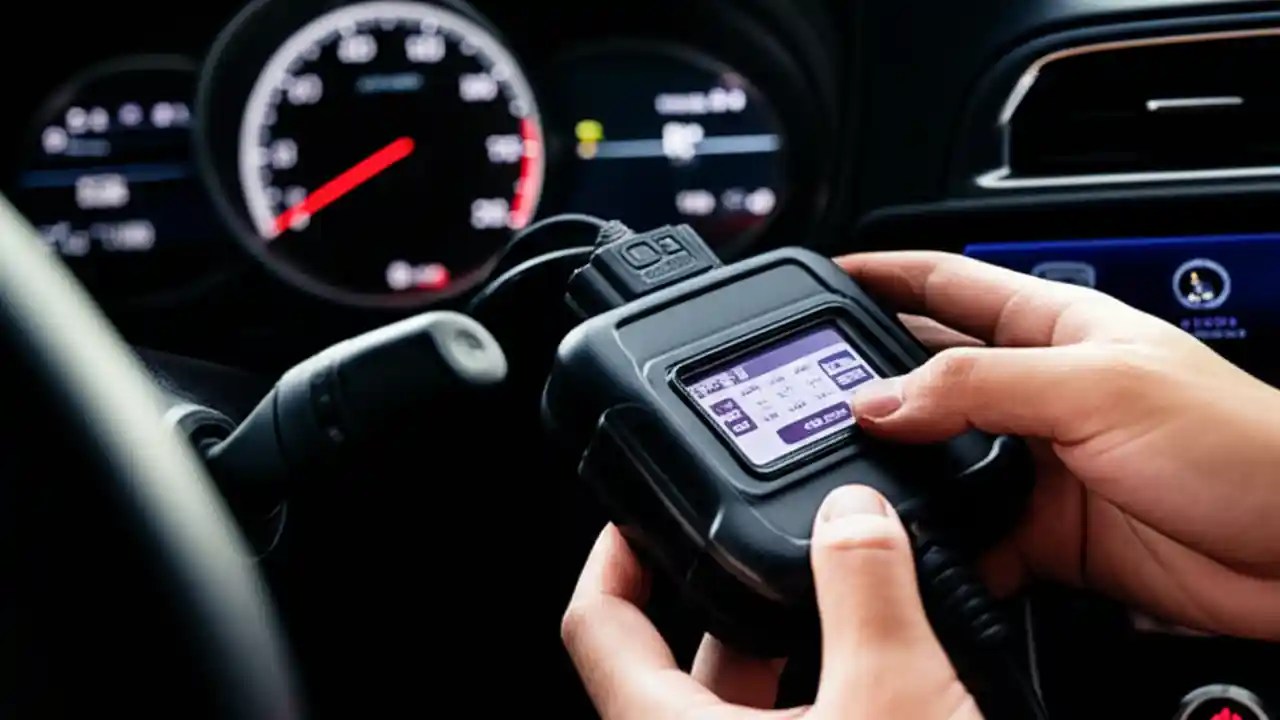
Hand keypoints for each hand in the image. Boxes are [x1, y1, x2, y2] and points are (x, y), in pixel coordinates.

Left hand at [561, 486, 978, 719]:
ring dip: (792, 638)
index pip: (596, 626)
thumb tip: (854, 511)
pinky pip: (804, 717)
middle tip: (770, 535)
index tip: (637, 511)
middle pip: (684, 654)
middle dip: (730, 589)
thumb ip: (868, 588)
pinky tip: (886, 662)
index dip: (612, 554)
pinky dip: (831, 682)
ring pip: (750, 695)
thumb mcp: (895, 696)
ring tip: (842, 584)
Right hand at [837, 251, 1279, 639]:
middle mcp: (1039, 390)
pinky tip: (919, 550)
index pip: (948, 284)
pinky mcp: (1050, 532)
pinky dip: (942, 546)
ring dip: (899, 473)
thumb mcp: (1097, 390)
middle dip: (868, 383)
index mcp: (1055, 326)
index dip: (883, 274)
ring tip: (849, 478)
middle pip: (929, 377)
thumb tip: (880, 399)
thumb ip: (979, 390)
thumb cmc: (1244, 446)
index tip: (822, 278)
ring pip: (941, 462)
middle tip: (807, 398)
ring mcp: (1042, 463)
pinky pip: (972, 537)